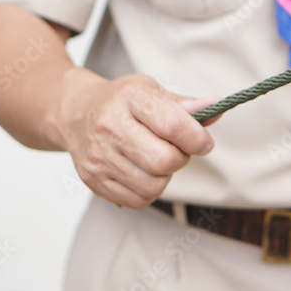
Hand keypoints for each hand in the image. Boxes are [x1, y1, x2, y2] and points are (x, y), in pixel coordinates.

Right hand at [54, 70, 220, 207]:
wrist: (74, 113)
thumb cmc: (121, 101)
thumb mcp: (151, 90)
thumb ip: (185, 104)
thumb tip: (216, 107)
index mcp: (129, 98)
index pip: (171, 124)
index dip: (196, 137)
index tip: (204, 142)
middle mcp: (109, 127)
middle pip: (163, 160)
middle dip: (181, 158)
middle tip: (178, 149)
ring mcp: (98, 156)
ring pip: (152, 185)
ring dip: (166, 176)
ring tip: (158, 158)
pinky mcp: (93, 180)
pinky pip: (138, 199)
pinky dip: (150, 190)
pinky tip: (144, 171)